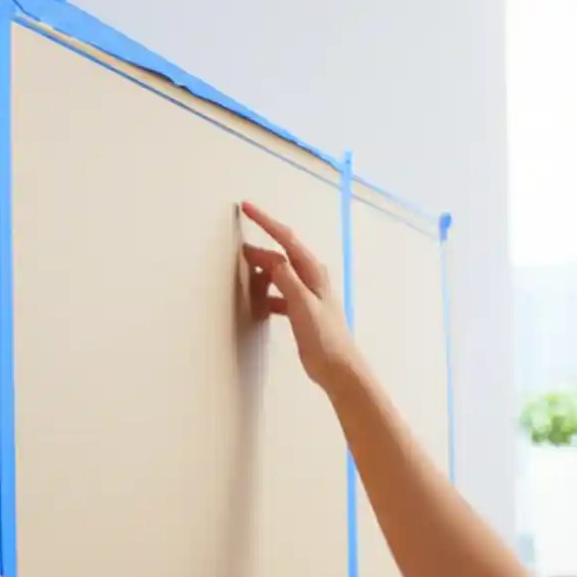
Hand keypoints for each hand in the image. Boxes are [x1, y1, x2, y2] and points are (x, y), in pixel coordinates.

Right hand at [241, 201, 359, 389]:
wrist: (339, 368)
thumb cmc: (324, 338)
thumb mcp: (302, 305)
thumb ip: (286, 278)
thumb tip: (269, 256)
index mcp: (313, 272)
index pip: (286, 238)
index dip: (266, 222)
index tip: (246, 208)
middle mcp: (311, 278)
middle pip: (281, 254)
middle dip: (260, 247)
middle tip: (237, 247)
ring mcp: (306, 294)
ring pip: (279, 274)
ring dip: (262, 271)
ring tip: (244, 272)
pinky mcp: (301, 310)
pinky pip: (279, 293)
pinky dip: (266, 293)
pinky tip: (256, 302)